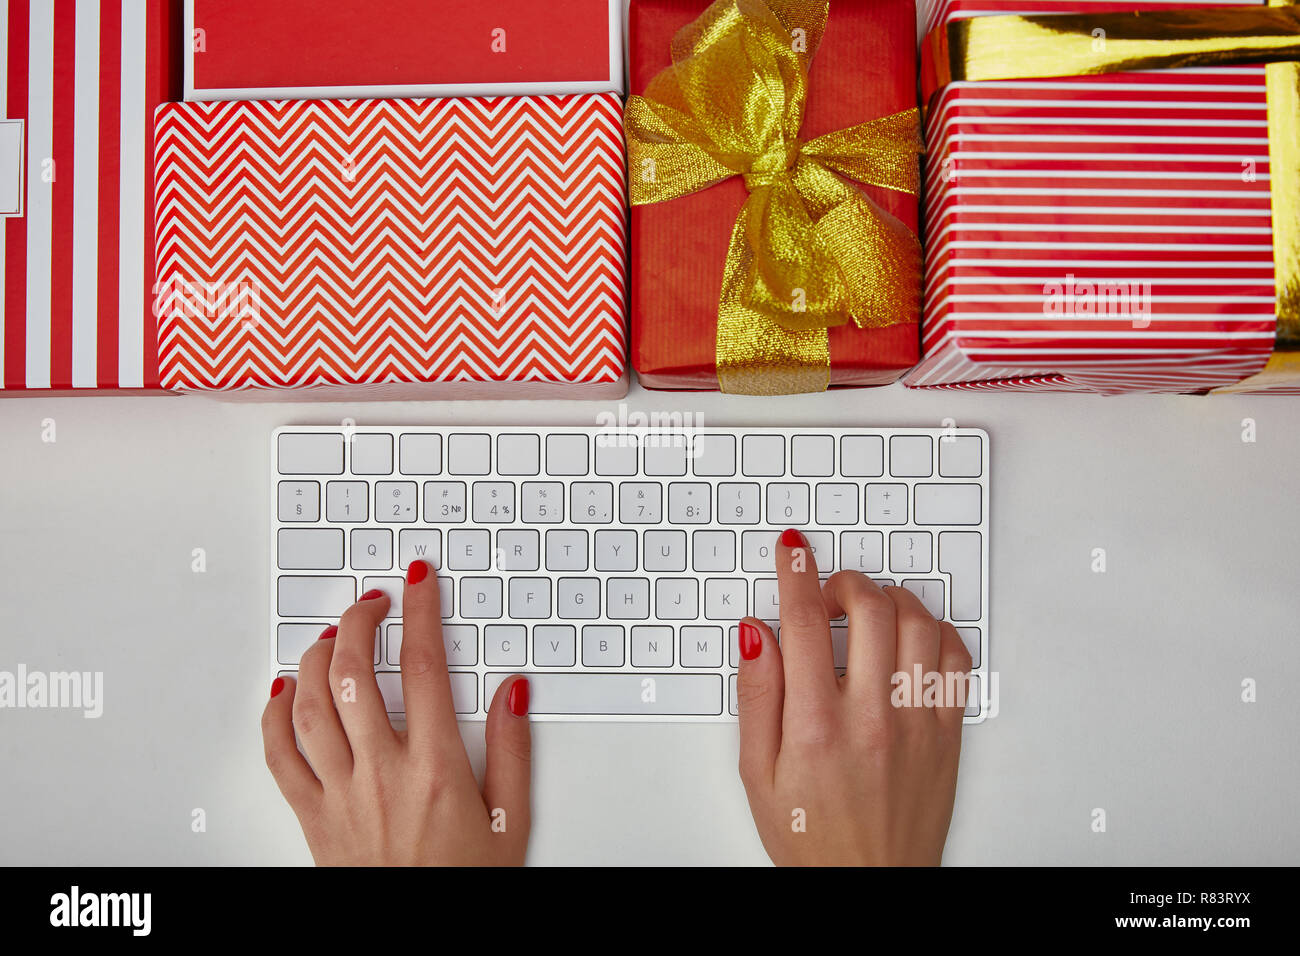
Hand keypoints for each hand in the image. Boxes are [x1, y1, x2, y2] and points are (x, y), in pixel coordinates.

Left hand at [261, 560, 530, 864]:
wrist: (417, 944)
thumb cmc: (464, 886)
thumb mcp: (512, 822)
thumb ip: (514, 751)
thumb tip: (513, 693)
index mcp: (437, 767)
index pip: (422, 666)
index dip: (419, 613)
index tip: (417, 584)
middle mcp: (382, 773)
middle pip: (354, 672)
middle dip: (359, 621)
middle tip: (372, 602)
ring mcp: (340, 793)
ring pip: (310, 704)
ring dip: (315, 657)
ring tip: (330, 635)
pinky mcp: (312, 817)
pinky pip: (280, 757)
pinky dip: (274, 715)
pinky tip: (283, 691)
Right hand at [735, 529, 970, 865]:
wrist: (870, 887)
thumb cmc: (812, 836)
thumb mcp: (757, 773)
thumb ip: (756, 697)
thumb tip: (755, 635)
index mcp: (815, 726)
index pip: (805, 622)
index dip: (795, 572)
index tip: (791, 549)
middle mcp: (871, 718)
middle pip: (868, 608)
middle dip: (844, 581)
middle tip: (828, 590)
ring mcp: (916, 723)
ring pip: (918, 623)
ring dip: (889, 599)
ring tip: (867, 611)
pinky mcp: (947, 733)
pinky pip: (957, 659)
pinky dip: (936, 630)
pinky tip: (910, 637)